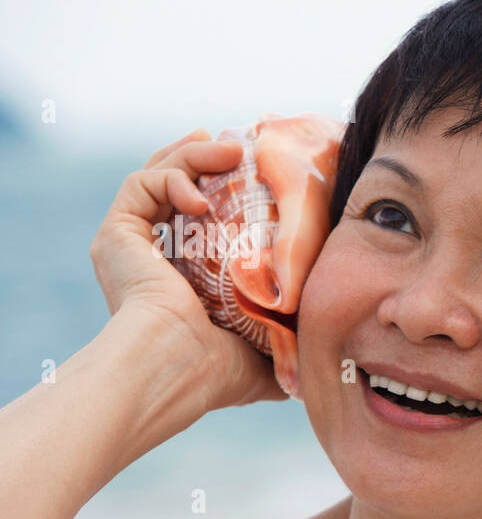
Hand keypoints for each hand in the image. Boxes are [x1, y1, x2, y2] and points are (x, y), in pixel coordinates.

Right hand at [88, 128, 288, 409]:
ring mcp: (131, 244)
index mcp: (182, 278)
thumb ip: (292, 345)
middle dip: (206, 159)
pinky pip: (141, 185)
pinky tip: (202, 197)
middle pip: (176, 187)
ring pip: (157, 176)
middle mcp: (152, 257)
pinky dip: (172, 177)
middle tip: (238, 148)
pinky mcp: (116, 235)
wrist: (178, 368)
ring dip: (194, 156)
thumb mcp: (269, 354)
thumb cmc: (220, 370)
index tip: (250, 169)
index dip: (222, 188)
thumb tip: (329, 350)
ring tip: (231, 152)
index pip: (198, 218)